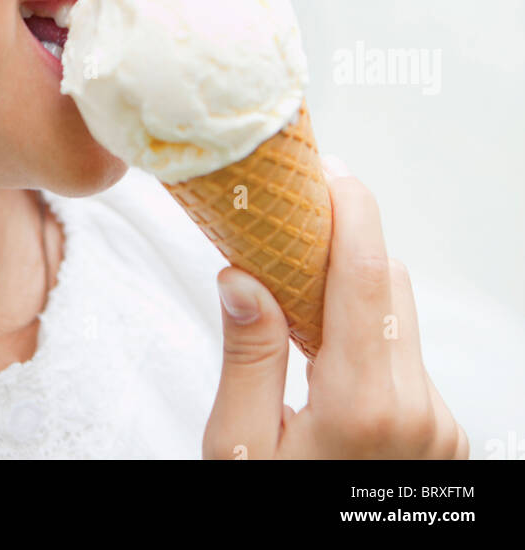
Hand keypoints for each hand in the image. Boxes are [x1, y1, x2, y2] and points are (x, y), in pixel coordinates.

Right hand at [203, 157, 469, 459]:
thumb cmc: (274, 526)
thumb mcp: (236, 453)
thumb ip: (247, 358)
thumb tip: (243, 274)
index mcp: (365, 406)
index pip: (368, 272)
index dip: (350, 208)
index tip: (325, 169)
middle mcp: (420, 410)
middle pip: (390, 284)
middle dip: (343, 245)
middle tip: (287, 228)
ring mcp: (442, 428)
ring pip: (402, 320)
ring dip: (354, 295)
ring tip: (293, 301)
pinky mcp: (446, 440)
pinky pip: (409, 361)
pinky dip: (370, 341)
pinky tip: (322, 359)